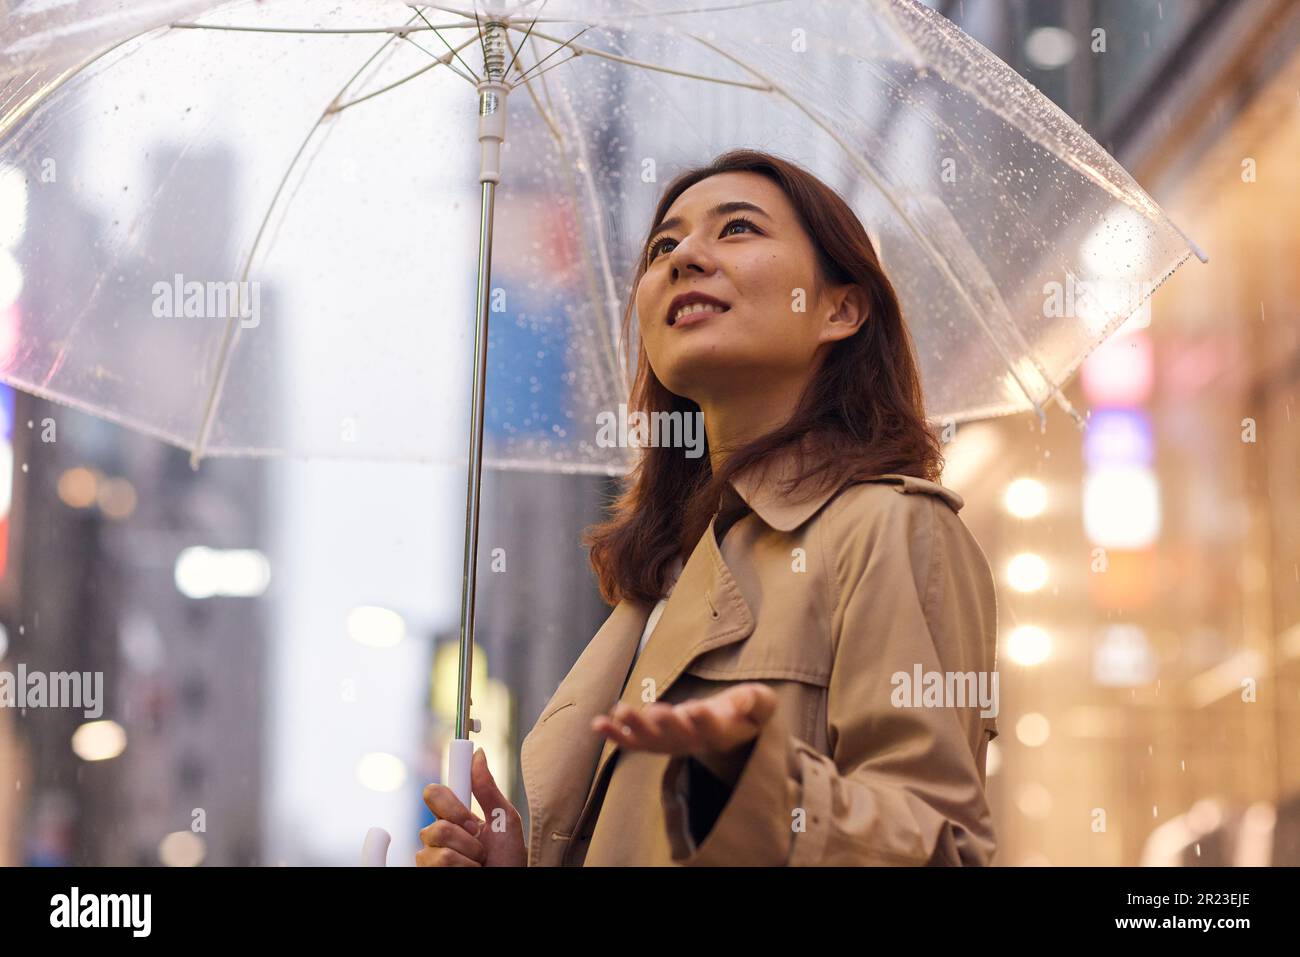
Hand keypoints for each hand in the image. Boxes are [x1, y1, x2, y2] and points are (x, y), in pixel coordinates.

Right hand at [417, 748, 526, 866]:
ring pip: (437, 839)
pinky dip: (462, 867)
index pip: (434, 794)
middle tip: (479, 839)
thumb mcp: (505, 821)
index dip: (449, 799)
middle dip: (463, 826)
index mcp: (455, 816)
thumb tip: (478, 755)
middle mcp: (438, 833)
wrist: (508, 886)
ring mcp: (430, 855)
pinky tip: (468, 872)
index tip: (469, 810)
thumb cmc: (508, 861)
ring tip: (479, 862)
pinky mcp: (426, 871)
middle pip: (434, 816)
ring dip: (468, 852)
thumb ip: (488, 790)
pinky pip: (436, 861)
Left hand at [591, 683, 777, 780]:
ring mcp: (671, 743)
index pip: (713, 729)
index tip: (695, 709)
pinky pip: (633, 742)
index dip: (703, 720)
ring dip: (635, 728)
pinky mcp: (655, 740)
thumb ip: (756, 701)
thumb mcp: (761, 703)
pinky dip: (616, 735)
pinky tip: (598, 724)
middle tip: (656, 711)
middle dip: (667, 725)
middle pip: (678, 738)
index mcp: (721, 732)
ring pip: (652, 742)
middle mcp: (693, 742)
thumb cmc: (746, 711)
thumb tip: (743, 699)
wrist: (729, 726)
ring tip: (619, 711)